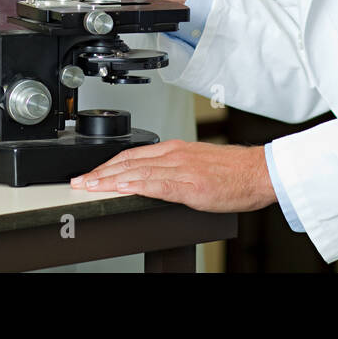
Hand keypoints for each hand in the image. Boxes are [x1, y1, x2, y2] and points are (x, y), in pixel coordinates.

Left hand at [70, 140, 277, 212]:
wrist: (258, 172)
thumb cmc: (233, 172)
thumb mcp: (197, 164)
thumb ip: (174, 169)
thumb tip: (152, 179)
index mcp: (175, 149)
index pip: (132, 156)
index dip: (107, 165)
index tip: (90, 174)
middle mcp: (174, 155)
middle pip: (129, 163)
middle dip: (100, 173)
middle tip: (79, 182)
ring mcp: (182, 169)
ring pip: (137, 173)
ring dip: (110, 180)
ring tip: (90, 187)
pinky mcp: (191, 185)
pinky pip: (158, 185)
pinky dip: (137, 186)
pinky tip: (121, 188)